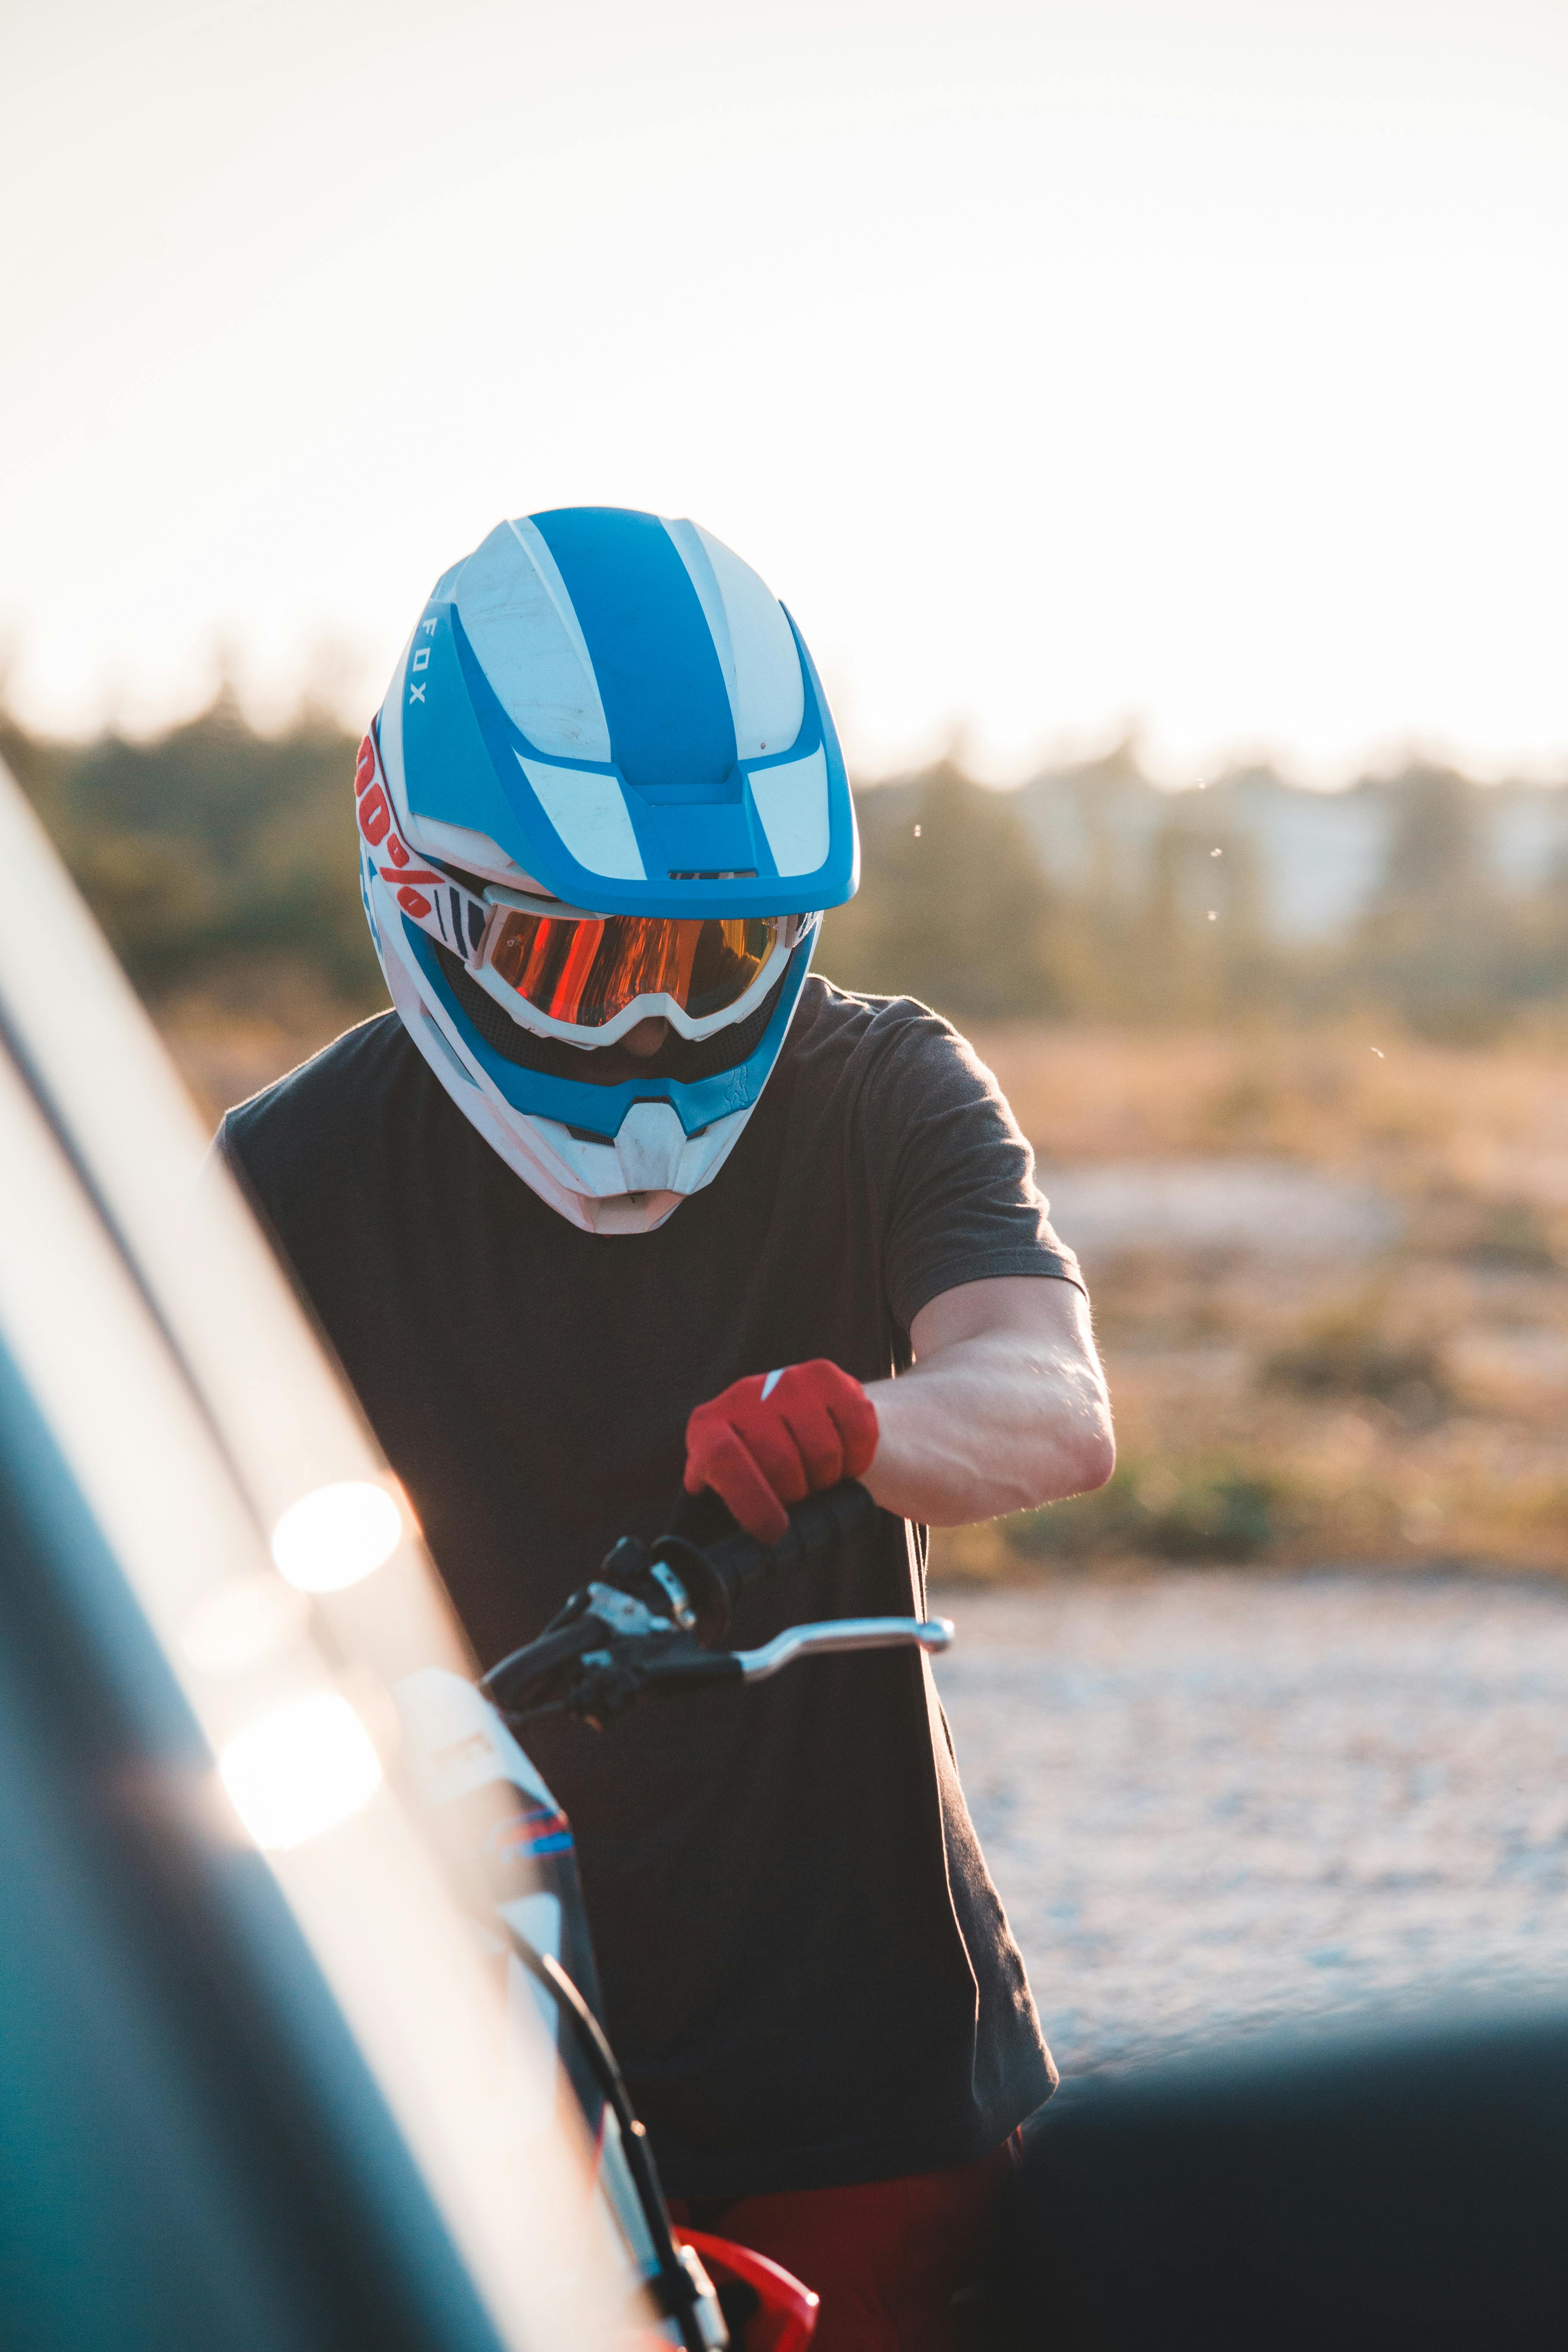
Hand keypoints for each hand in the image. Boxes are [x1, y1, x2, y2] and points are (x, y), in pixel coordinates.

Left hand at [684, 1361, 879, 1543]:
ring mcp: (783, 1380)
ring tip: (817, 1476)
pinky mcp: (824, 1374)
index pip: (722, 1459)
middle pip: (780, 1460)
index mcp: (707, 1430)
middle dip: (797, 1493)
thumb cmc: (759, 1477)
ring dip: (829, 1476)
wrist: (798, 1426)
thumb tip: (715, 1564)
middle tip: (799, 1497)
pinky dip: (858, 1455)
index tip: (775, 1532)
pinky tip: (845, 1457)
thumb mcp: (730, 1496)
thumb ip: (722, 1520)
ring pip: (822, 1448)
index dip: (752, 1502)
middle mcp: (740, 1396)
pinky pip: (857, 1423)